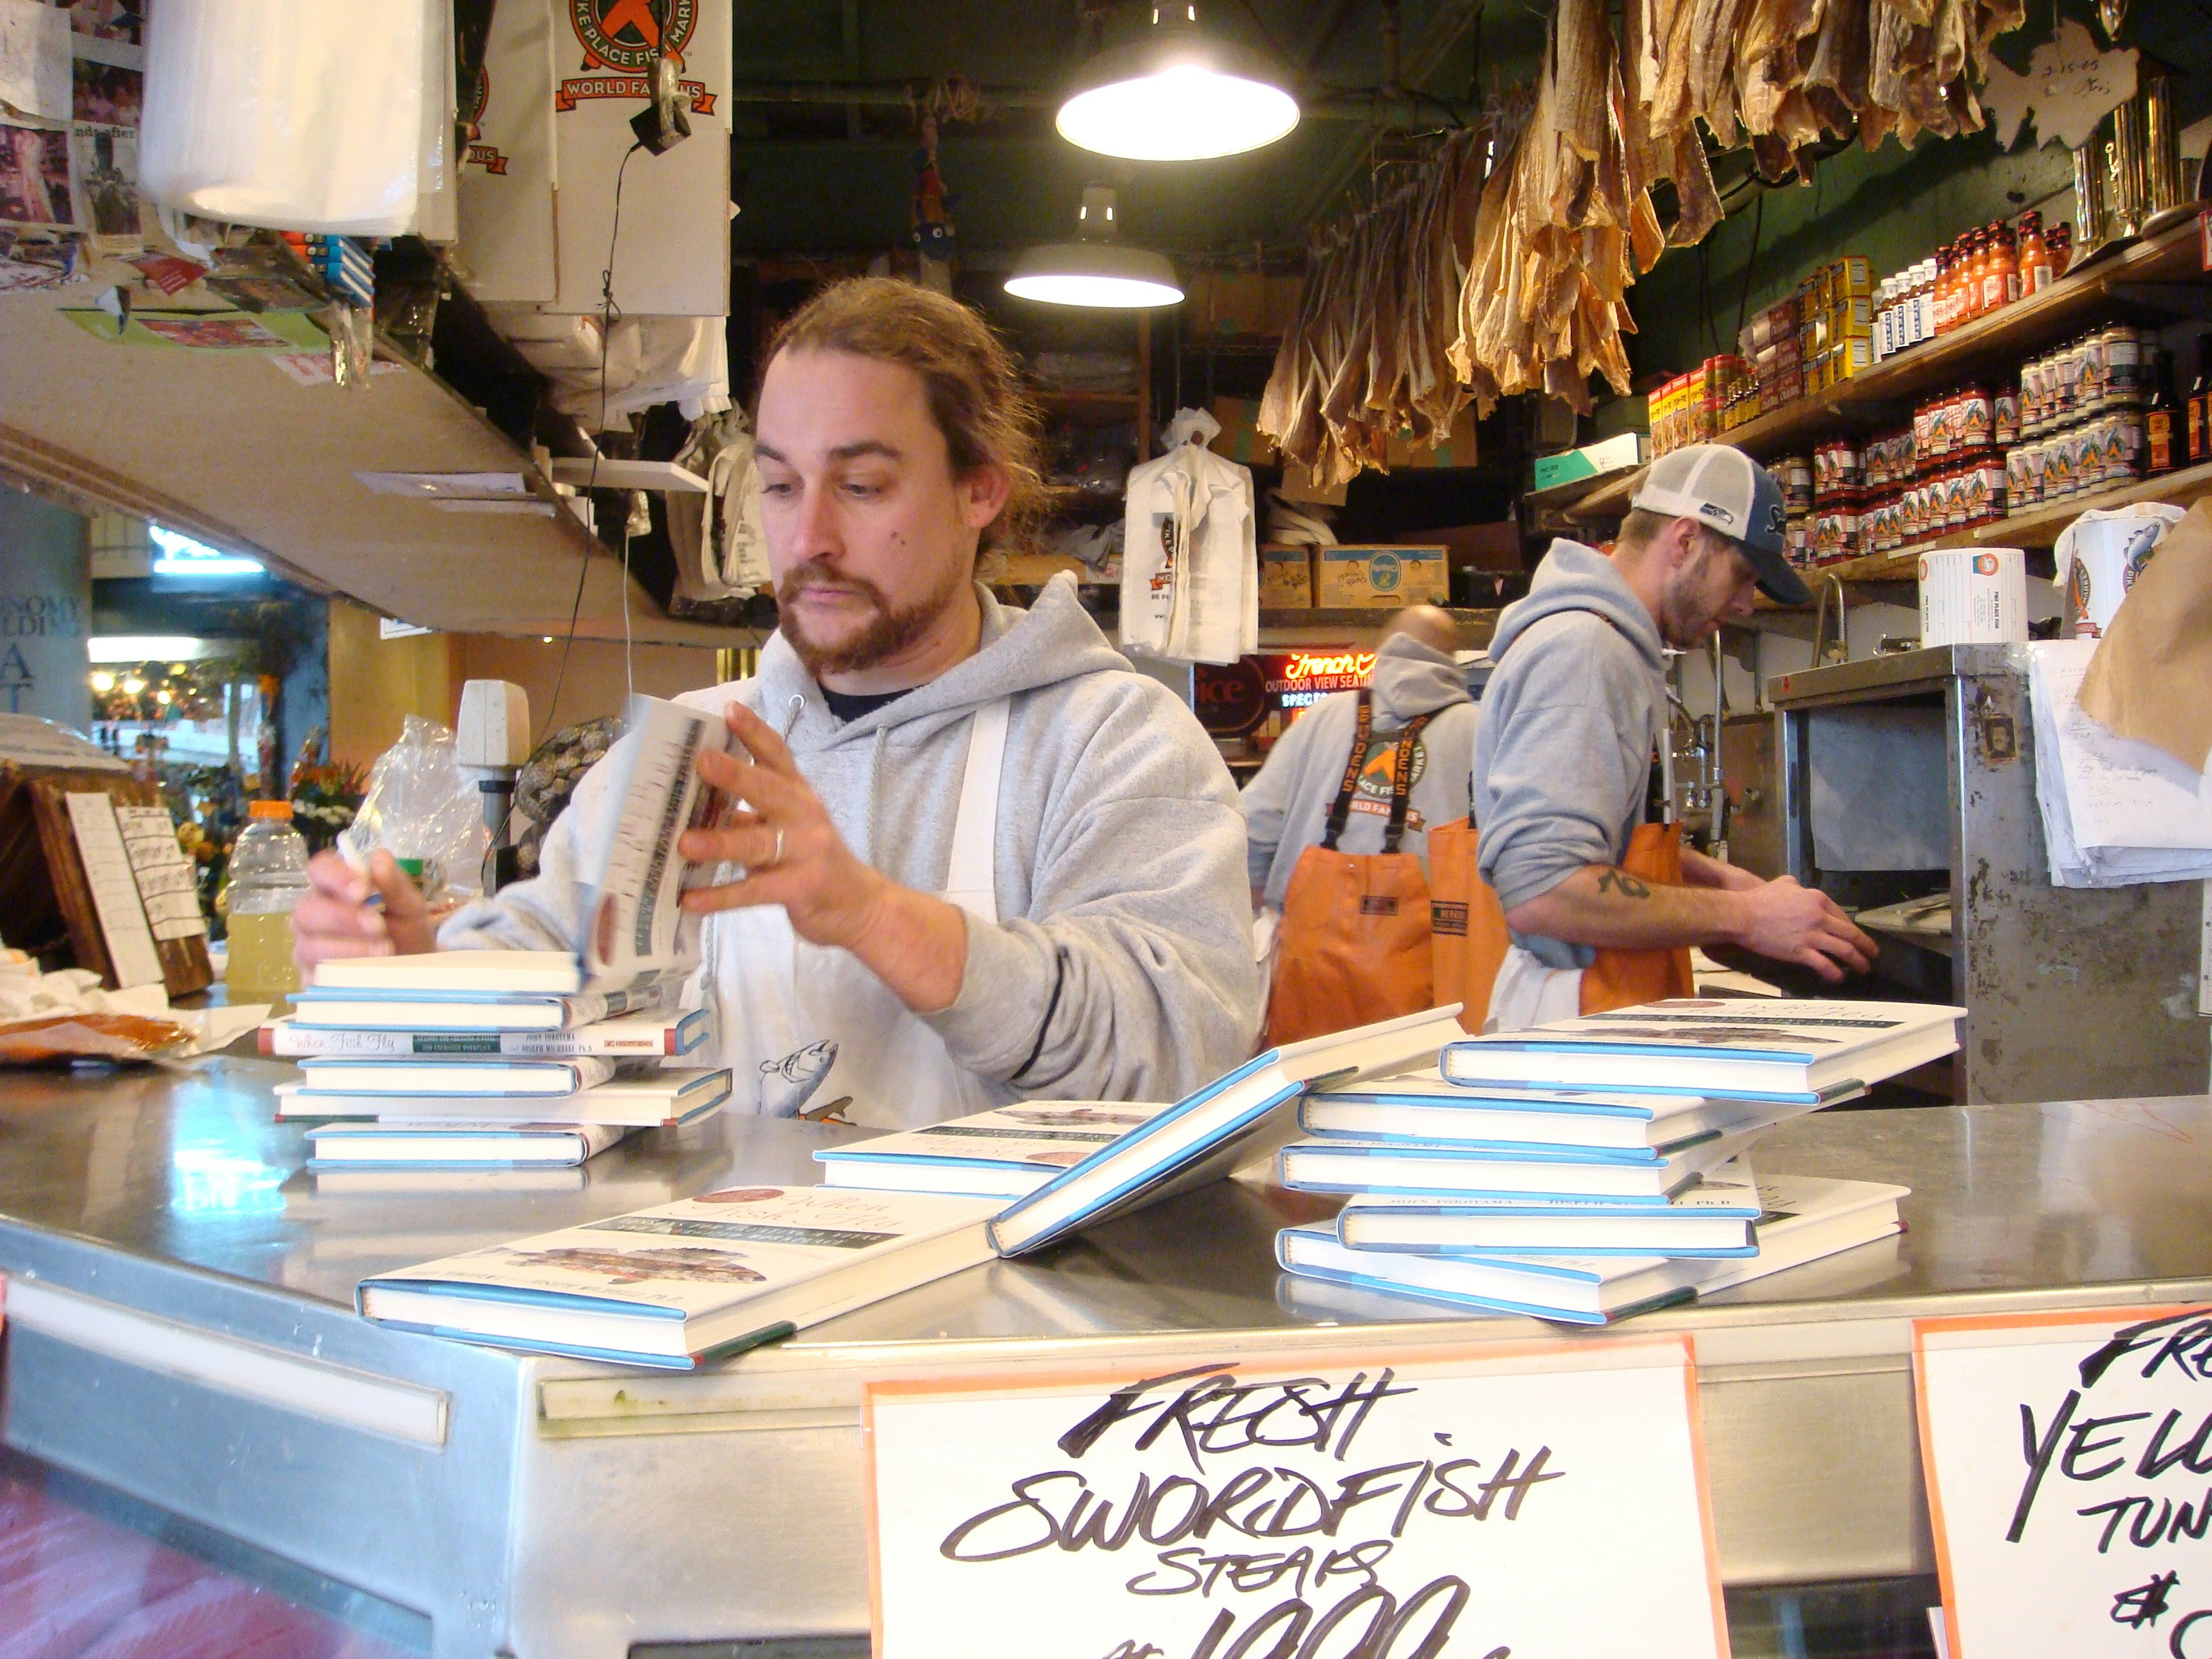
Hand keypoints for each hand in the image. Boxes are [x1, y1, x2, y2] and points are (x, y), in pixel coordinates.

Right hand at [292, 850, 436, 975]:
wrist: (415, 973)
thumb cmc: (405, 933)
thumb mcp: (409, 908)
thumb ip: (395, 884)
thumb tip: (379, 857)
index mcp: (333, 889)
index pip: (319, 870)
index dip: (335, 876)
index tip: (363, 889)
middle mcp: (314, 917)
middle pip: (306, 910)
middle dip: (343, 917)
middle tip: (378, 926)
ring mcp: (309, 950)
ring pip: (309, 946)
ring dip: (348, 948)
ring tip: (384, 950)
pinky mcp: (312, 981)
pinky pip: (316, 977)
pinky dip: (344, 972)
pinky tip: (370, 971)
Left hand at [677, 701, 894, 951]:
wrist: (860, 905)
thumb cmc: (812, 859)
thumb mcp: (787, 825)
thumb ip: (750, 811)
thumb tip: (692, 796)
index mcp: (797, 794)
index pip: (777, 756)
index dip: (754, 732)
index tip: (729, 709)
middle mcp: (803, 816)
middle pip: (769, 791)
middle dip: (736, 775)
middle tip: (702, 761)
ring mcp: (805, 852)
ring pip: (758, 843)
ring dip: (721, 843)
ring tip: (684, 843)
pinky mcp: (800, 888)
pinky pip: (754, 892)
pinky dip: (720, 897)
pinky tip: (688, 899)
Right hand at [1732, 876, 1876, 981]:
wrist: (1742, 915)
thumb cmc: (1759, 899)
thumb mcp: (1783, 883)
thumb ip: (1798, 887)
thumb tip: (1800, 890)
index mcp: (1817, 899)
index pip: (1842, 914)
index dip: (1851, 926)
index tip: (1855, 935)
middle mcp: (1820, 917)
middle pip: (1850, 933)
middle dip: (1865, 945)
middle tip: (1872, 953)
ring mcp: (1812, 936)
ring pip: (1844, 950)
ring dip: (1858, 961)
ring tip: (1864, 968)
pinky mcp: (1801, 952)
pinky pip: (1825, 964)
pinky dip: (1835, 973)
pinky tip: (1839, 977)